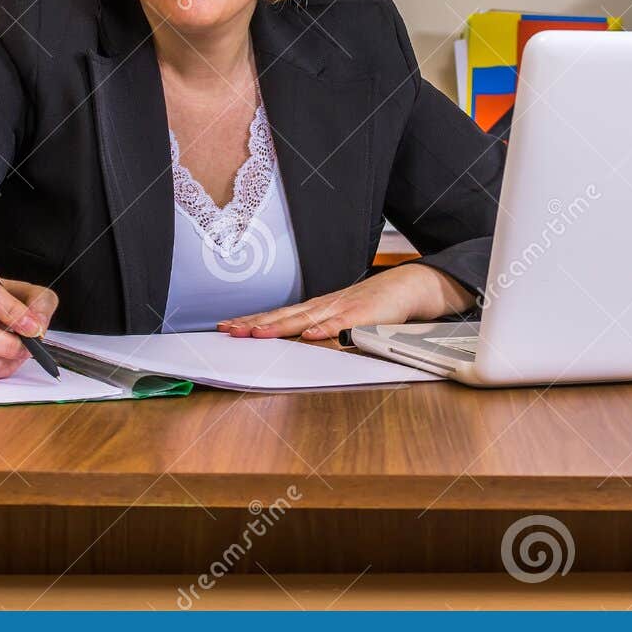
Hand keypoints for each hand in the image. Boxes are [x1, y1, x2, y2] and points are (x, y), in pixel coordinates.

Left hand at [218, 263, 474, 340]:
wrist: (405, 288)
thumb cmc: (371, 305)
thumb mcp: (338, 318)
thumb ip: (317, 330)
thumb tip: (292, 343)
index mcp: (315, 309)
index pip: (277, 315)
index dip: (252, 321)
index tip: (226, 327)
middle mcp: (322, 307)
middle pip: (283, 316)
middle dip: (254, 324)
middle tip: (229, 331)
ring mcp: (341, 310)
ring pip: (305, 320)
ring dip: (280, 327)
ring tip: (256, 334)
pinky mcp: (362, 316)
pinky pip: (341, 324)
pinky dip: (325, 329)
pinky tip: (310, 335)